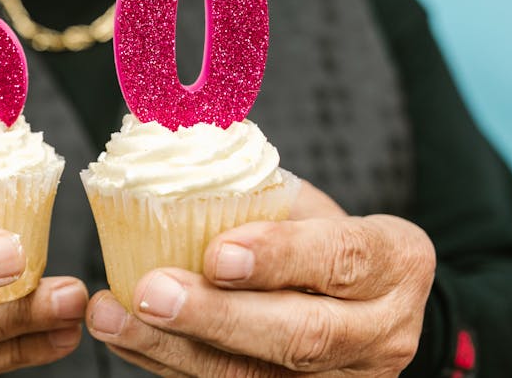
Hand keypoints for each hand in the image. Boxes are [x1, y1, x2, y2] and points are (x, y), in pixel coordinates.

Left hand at [85, 181, 435, 376]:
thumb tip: (170, 153)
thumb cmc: (324, 237)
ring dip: (175, 348)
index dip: (279, 257)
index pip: (342, 259)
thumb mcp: (312, 205)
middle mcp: (383, 331)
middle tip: (151, 291)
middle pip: (302, 336)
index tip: (217, 253)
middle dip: (217, 316)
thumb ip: (259, 193)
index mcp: (396, 261)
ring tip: (116, 316)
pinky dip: (170, 364)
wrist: (366, 303)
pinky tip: (127, 336)